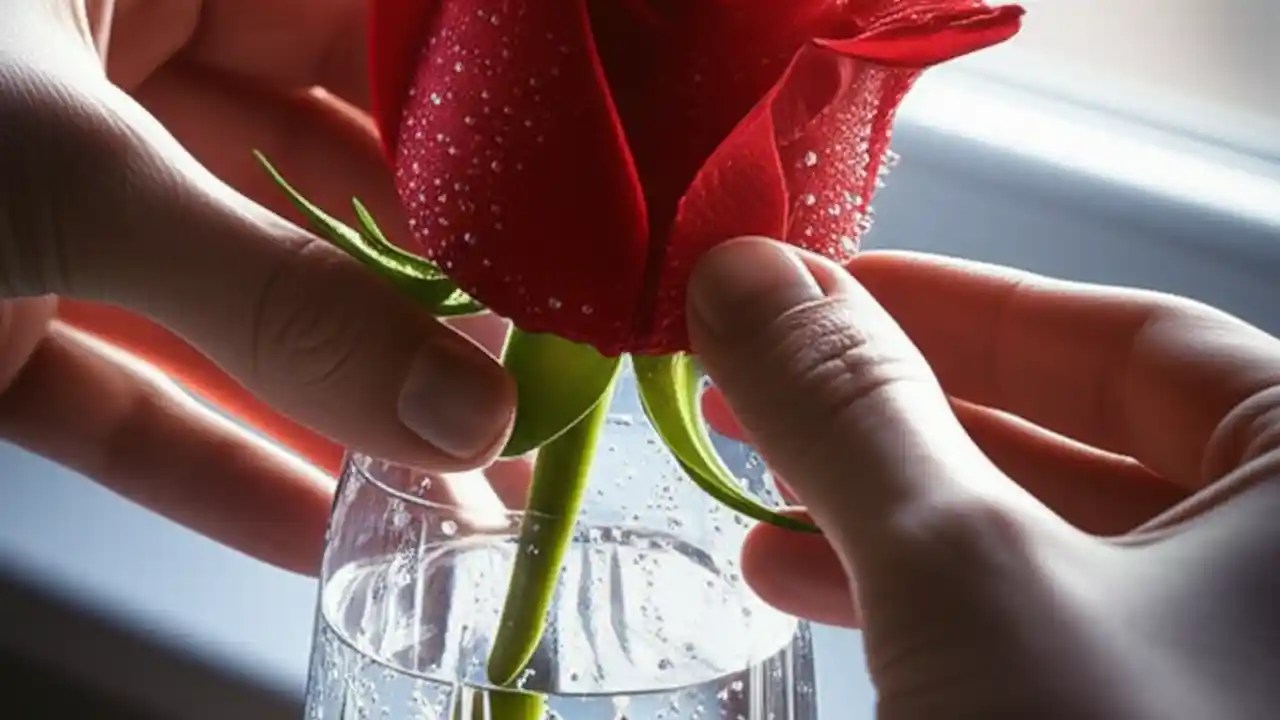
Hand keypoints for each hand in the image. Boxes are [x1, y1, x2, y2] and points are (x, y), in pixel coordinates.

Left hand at [0, 2, 516, 574]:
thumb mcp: (69, 178)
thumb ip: (270, 291)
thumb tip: (459, 407)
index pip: (364, 29)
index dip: (478, 112)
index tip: (568, 212)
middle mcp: (110, 83)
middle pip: (318, 185)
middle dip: (424, 292)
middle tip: (532, 368)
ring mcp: (59, 216)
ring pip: (235, 309)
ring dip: (340, 406)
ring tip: (465, 482)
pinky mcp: (5, 330)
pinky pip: (133, 397)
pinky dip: (216, 467)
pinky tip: (321, 530)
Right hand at [689, 238, 1279, 717]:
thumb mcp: (965, 574)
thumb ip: (855, 411)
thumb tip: (746, 275)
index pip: (1137, 343)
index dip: (962, 304)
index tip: (821, 290)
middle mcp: (1276, 577)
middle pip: (1071, 442)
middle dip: (892, 410)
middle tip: (760, 379)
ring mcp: (1212, 666)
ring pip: (1033, 546)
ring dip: (878, 507)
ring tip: (753, 492)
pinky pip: (1020, 633)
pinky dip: (904, 600)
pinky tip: (795, 579)